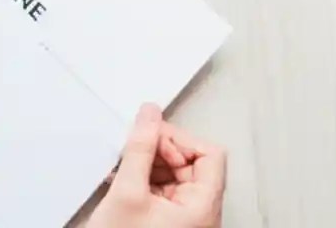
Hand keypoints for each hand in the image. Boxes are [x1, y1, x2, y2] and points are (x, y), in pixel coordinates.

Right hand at [88, 104, 225, 227]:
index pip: (209, 154)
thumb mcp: (127, 191)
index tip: (152, 135)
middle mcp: (200, 214)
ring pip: (175, 175)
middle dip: (161, 151)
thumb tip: (149, 117)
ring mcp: (185, 220)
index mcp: (203, 207)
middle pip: (192, 163)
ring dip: (150, 164)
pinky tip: (125, 183)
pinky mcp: (168, 223)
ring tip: (127, 169)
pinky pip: (163, 190)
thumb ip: (139, 148)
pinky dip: (144, 180)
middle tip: (136, 149)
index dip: (180, 139)